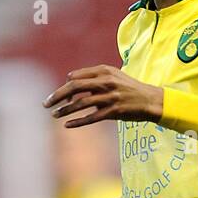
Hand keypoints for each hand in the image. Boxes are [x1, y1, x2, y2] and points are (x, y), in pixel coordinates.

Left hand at [44, 67, 162, 127]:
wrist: (151, 100)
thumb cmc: (129, 89)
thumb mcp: (113, 76)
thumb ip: (94, 76)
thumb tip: (70, 79)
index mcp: (104, 71)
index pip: (76, 77)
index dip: (64, 86)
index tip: (58, 96)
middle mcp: (106, 82)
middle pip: (75, 87)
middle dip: (57, 96)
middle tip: (46, 104)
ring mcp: (110, 97)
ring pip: (81, 103)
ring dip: (65, 110)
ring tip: (54, 115)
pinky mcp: (114, 112)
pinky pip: (92, 117)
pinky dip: (78, 121)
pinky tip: (67, 125)